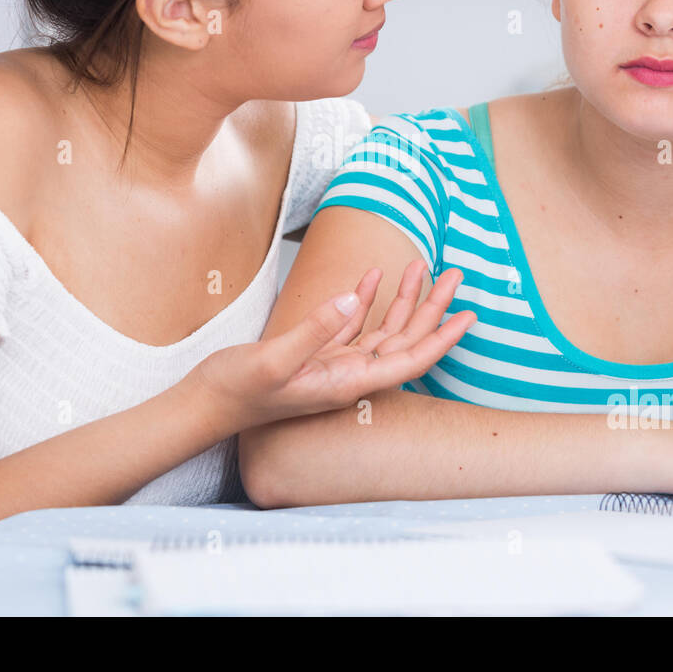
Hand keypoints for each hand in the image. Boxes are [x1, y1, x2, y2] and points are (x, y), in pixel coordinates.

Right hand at [190, 264, 475, 431]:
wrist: (204, 405)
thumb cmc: (235, 390)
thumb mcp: (275, 358)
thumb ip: (316, 329)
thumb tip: (356, 299)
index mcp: (346, 382)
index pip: (408, 359)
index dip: (441, 338)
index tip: (468, 315)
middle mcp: (347, 377)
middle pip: (404, 341)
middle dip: (432, 308)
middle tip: (456, 275)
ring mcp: (333, 366)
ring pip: (382, 331)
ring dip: (404, 300)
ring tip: (422, 266)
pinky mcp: (316, 355)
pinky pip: (353, 326)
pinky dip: (368, 300)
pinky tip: (375, 276)